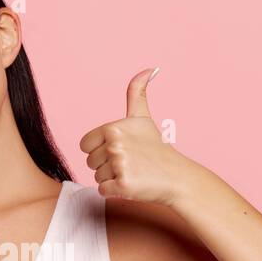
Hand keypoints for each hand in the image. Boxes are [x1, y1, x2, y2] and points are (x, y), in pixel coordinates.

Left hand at [77, 67, 194, 206]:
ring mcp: (118, 164)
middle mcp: (114, 144)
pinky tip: (132, 184)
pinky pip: (103, 191)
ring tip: (133, 172)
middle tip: (130, 163)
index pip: (85, 145)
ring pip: (96, 177)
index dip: (100, 149)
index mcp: (113, 127)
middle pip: (90, 162)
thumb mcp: (143, 118)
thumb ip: (137, 93)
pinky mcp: (122, 184)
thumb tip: (149, 69)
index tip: (120, 149)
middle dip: (106, 165)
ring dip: (111, 178)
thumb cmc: (157, 148)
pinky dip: (115, 191)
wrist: (177, 177)